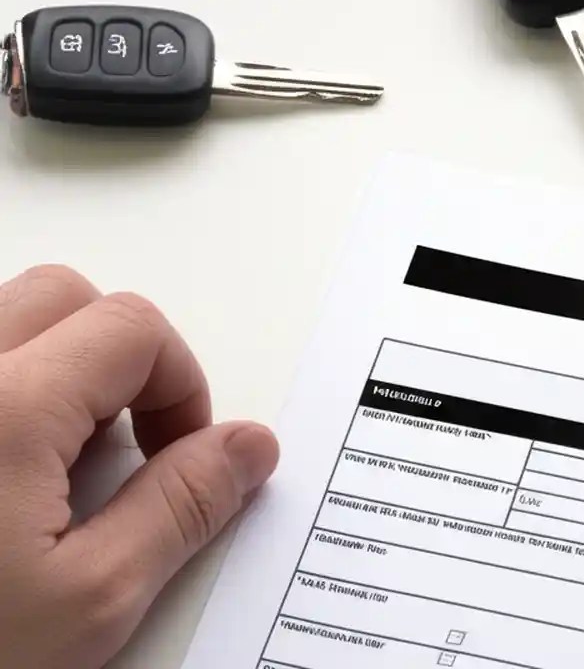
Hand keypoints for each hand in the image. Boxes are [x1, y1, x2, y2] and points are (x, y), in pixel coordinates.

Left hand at [0, 266, 279, 668]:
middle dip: (119, 357)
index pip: (132, 327)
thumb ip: (182, 507)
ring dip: (51, 366)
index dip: (182, 384)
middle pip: (63, 297)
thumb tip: (245, 448)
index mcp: (4, 410)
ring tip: (49, 462)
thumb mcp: (88, 600)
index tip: (180, 452)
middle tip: (123, 446)